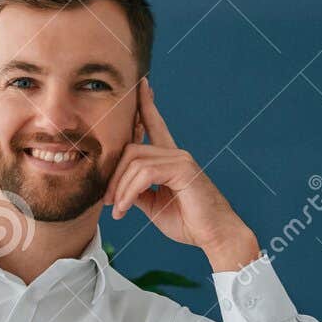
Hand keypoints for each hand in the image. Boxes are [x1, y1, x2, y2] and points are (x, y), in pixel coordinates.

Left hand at [104, 76, 259, 271]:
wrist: (214, 236)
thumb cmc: (188, 222)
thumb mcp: (153, 204)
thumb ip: (136, 190)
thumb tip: (116, 187)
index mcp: (170, 159)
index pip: (155, 125)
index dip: (146, 105)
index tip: (142, 85)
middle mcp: (176, 154)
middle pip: (130, 150)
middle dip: (113, 176)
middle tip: (107, 201)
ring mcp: (180, 159)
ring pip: (134, 162)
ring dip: (120, 189)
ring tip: (117, 210)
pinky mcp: (183, 169)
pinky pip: (144, 174)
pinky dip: (129, 193)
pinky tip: (124, 209)